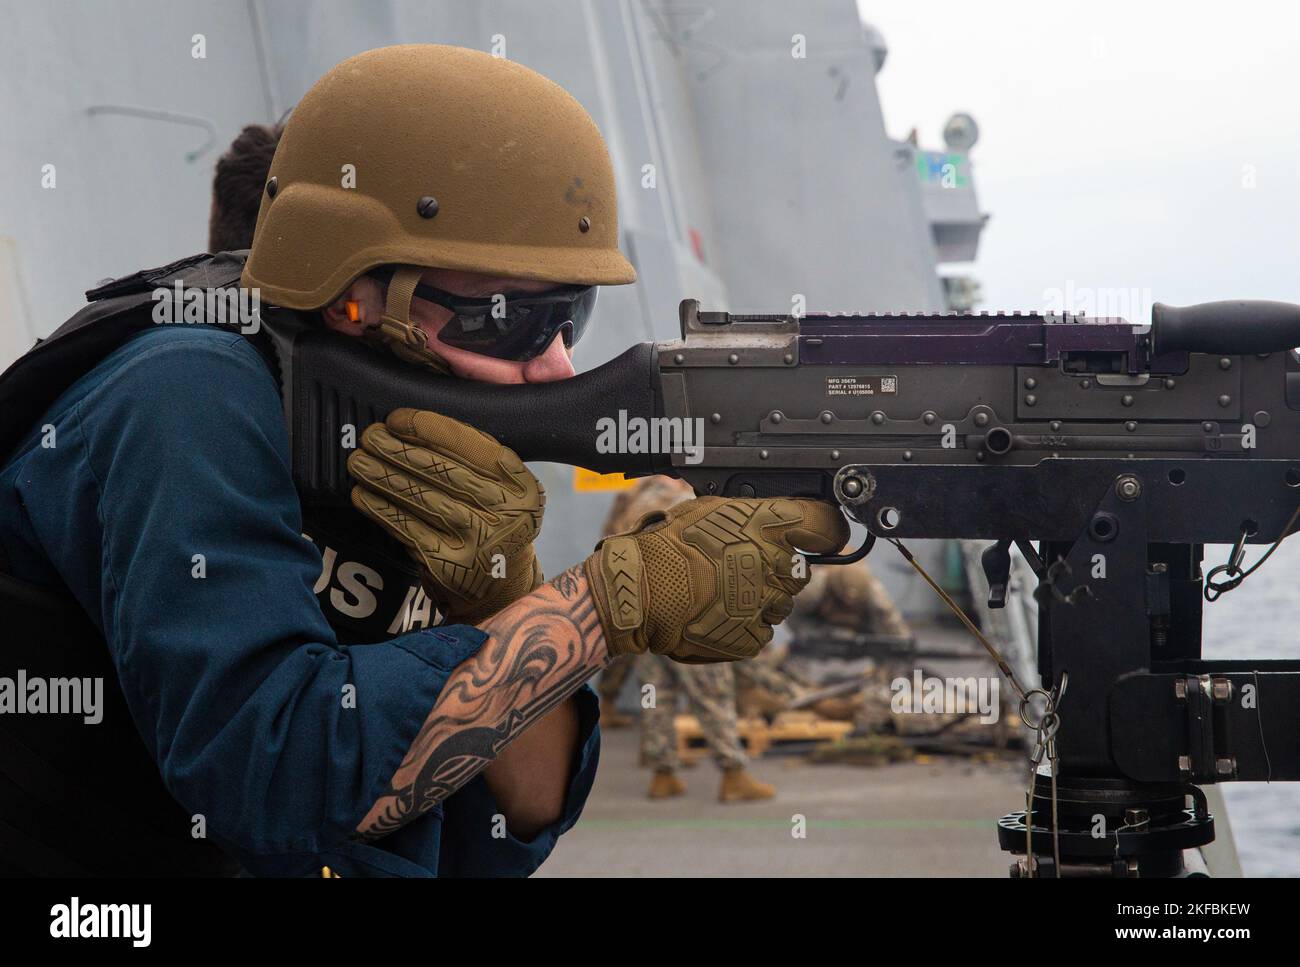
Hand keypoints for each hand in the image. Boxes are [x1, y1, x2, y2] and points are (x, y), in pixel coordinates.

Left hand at [348, 408, 544, 625]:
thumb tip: (412, 427)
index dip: (428, 428)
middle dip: (398, 449)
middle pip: (441, 470)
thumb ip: (475, 459)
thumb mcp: (504, 489)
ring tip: (358, 462)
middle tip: (370, 437)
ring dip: (382, 476)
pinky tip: (362, 495)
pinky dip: (380, 509)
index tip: (397, 419)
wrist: (501, 586)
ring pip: (420, 497)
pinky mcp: (448, 564)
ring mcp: (476, 540)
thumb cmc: (494, 522)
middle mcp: (504, 511)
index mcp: (519, 484)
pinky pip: (406, 528)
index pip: (470, 445)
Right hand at [584, 496, 847, 662]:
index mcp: (772, 527)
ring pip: (780, 603)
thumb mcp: (712, 509)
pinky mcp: (753, 638)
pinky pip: (760, 630)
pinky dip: (743, 624)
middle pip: (800, 570)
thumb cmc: (671, 544)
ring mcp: (768, 605)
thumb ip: (751, 513)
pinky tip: (716, 612)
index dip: (825, 531)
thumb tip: (769, 512)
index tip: (820, 535)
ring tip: (720, 590)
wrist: (645, 591)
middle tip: (741, 565)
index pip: (827, 527)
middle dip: (777, 569)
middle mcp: (779, 566)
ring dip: (759, 597)